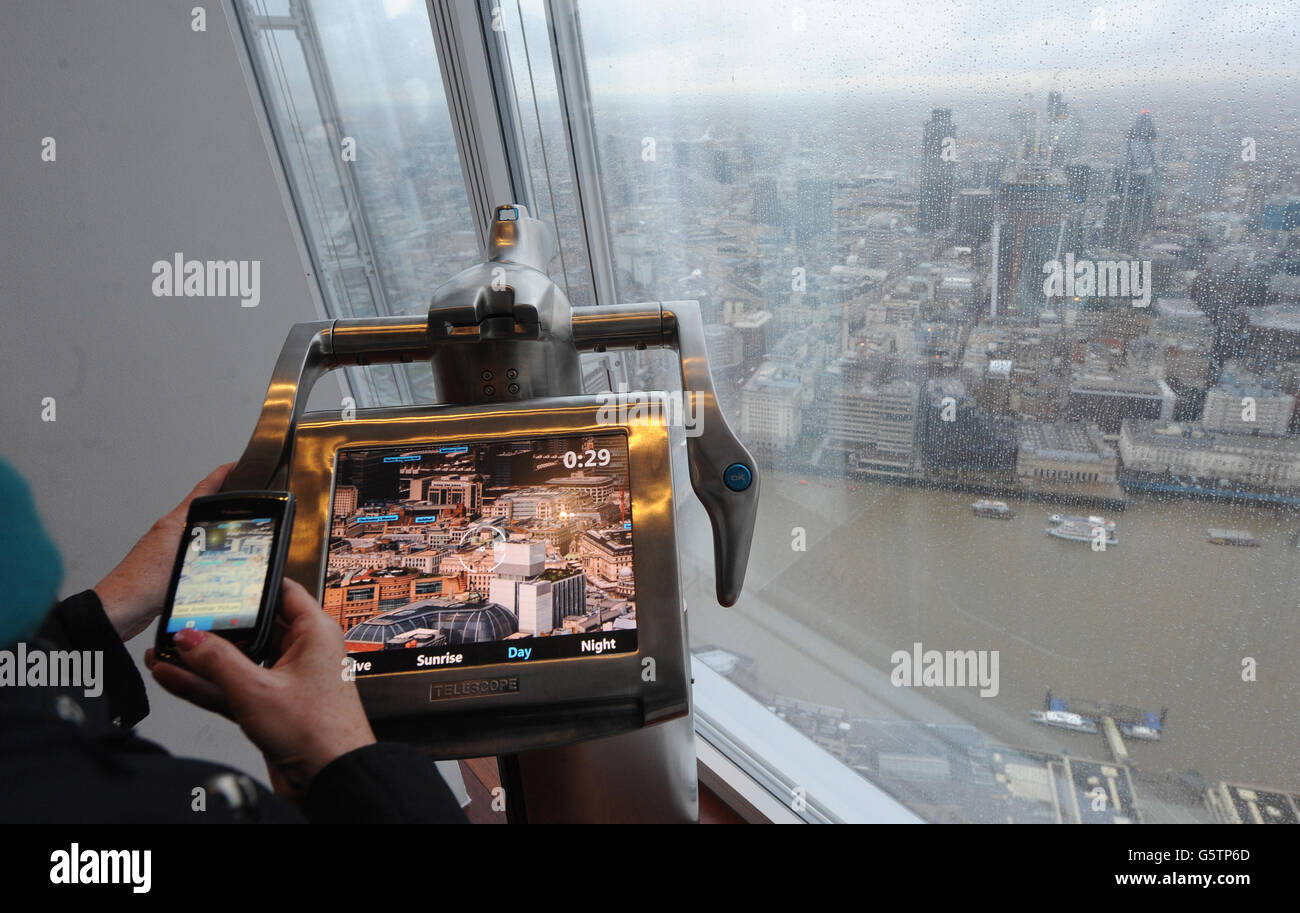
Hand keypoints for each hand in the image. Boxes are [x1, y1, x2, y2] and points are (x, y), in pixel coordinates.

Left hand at [94, 463, 233, 640]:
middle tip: (241, 507)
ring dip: (211, 535)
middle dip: (222, 509)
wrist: (116, 609)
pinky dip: (201, 556)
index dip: (221, 476)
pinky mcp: (160, 566)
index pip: (202, 492)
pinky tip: (208, 569)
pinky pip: (187, 553)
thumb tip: (228, 541)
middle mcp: (166, 532)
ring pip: (194, 534)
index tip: (234, 466)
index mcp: (172, 524)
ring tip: (229, 542)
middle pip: (200, 512)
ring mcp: (162, 548)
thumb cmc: (140, 586)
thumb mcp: (187, 562)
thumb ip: (209, 548)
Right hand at [146, 578, 376, 802]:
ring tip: (164, 648)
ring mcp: (284, 680)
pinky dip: (205, 684)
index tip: (219, 579)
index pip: (281, 592)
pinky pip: (232, 687)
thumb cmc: (320, 733)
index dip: (250, 585)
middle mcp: (302, 652)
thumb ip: (218, 661)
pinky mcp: (269, 706)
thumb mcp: (258, 689)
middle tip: (180, 619)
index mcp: (315, 633)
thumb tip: (189, 637)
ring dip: (202, 659)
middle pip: (253, 627)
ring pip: (237, 660)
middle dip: (215, 626)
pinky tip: (173, 676)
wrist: (330, 779)